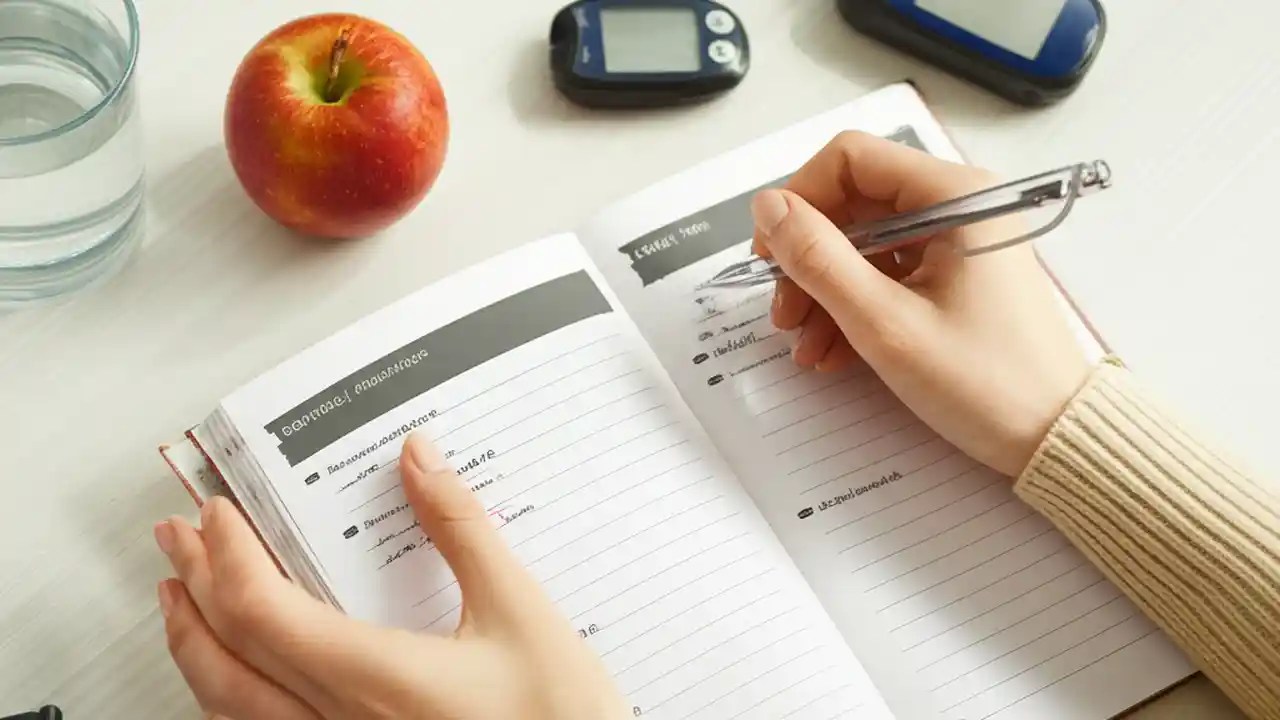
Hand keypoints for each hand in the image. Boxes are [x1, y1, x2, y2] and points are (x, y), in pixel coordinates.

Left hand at [154, 434, 627, 719]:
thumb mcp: (521, 615)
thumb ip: (463, 532)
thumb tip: (420, 462)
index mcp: (375, 678)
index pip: (262, 610)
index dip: (225, 555)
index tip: (216, 513)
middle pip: (228, 656)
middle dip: (191, 588)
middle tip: (174, 539)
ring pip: (231, 707)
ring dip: (195, 645)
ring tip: (178, 603)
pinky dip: (230, 694)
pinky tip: (238, 677)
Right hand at [751, 131, 1090, 475]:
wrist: (1056, 437)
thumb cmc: (985, 382)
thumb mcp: (884, 323)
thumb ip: (818, 259)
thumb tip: (768, 207)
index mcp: (954, 196)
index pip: (851, 159)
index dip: (799, 200)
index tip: (771, 255)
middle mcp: (959, 206)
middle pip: (854, 205)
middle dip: (808, 260)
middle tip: (784, 315)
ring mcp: (960, 243)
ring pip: (866, 246)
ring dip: (826, 293)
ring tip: (807, 347)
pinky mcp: (958, 278)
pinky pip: (890, 276)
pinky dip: (856, 309)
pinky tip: (835, 353)